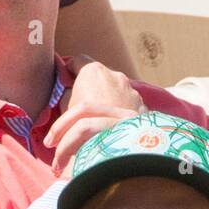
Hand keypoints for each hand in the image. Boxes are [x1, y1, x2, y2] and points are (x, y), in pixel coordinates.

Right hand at [46, 55, 145, 176]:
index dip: (71, 70)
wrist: (115, 146)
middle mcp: (115, 75)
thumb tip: (70, 90)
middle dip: (93, 88)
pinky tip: (117, 126)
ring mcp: (131, 90)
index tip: (68, 80)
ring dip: (110, 100)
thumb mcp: (66, 109)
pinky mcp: (142, 105)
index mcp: (93, 71)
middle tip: (85, 106)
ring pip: (117, 91)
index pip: (78, 62)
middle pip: (100, 77)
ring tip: (103, 120)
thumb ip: (67, 94)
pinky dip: (123, 112)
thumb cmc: (84, 127)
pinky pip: (129, 105)